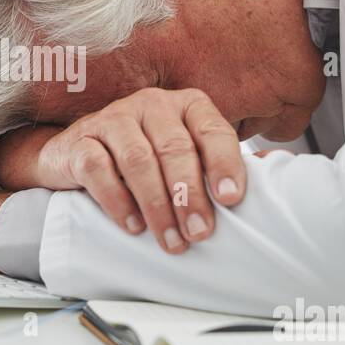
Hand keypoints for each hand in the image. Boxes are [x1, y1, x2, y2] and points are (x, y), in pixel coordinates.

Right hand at [32, 88, 245, 252]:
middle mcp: (150, 104)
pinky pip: (99, 168)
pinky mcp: (80, 140)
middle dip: (189, 195)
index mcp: (185, 105)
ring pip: (138, 160)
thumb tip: (271, 170)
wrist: (74, 156)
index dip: (224, 164)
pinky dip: (117, 201)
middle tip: (199, 233)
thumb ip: (216, 162)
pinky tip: (132, 225)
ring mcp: (112, 119)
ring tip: (169, 239)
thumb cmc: (139, 158)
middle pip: (175, 148)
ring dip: (157, 205)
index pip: (212, 130)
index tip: (231, 199)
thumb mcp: (182, 154)